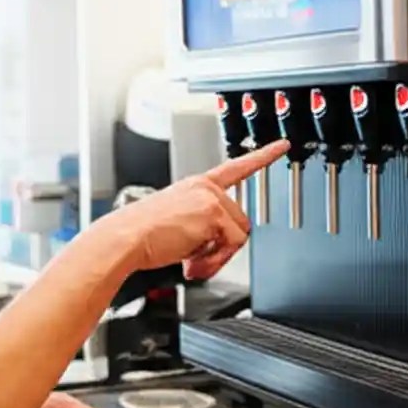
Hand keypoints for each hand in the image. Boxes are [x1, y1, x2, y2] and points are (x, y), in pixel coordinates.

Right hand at [102, 139, 288, 280]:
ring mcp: (211, 198)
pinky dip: (214, 260)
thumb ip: (202, 228)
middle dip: (221, 248)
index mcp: (196, 186)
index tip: (281, 145)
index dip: (262, 156)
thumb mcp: (177, 224)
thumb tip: (217, 251)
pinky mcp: (214, 212)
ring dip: (217, 257)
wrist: (126, 239)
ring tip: (191, 262)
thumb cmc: (142, 235)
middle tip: (195, 260)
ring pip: (239, 236)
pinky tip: (191, 262)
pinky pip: (232, 245)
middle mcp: (206, 187)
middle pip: (240, 223)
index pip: (236, 167)